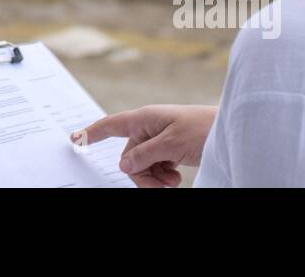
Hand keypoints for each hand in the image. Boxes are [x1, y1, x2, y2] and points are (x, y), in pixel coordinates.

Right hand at [75, 104, 217, 187]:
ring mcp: (159, 139)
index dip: (91, 133)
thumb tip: (123, 164)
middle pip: (129, 156)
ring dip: (154, 177)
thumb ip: (144, 154)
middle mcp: (149, 128)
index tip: (75, 139)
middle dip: (142, 174)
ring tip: (172, 181)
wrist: (230, 131)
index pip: (111, 125)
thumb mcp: (171, 143)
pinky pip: (156, 166)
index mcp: (144, 119)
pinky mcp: (170, 148)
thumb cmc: (202, 128)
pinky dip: (162, 175)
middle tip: (161, 186)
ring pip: (142, 165)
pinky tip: (175, 178)